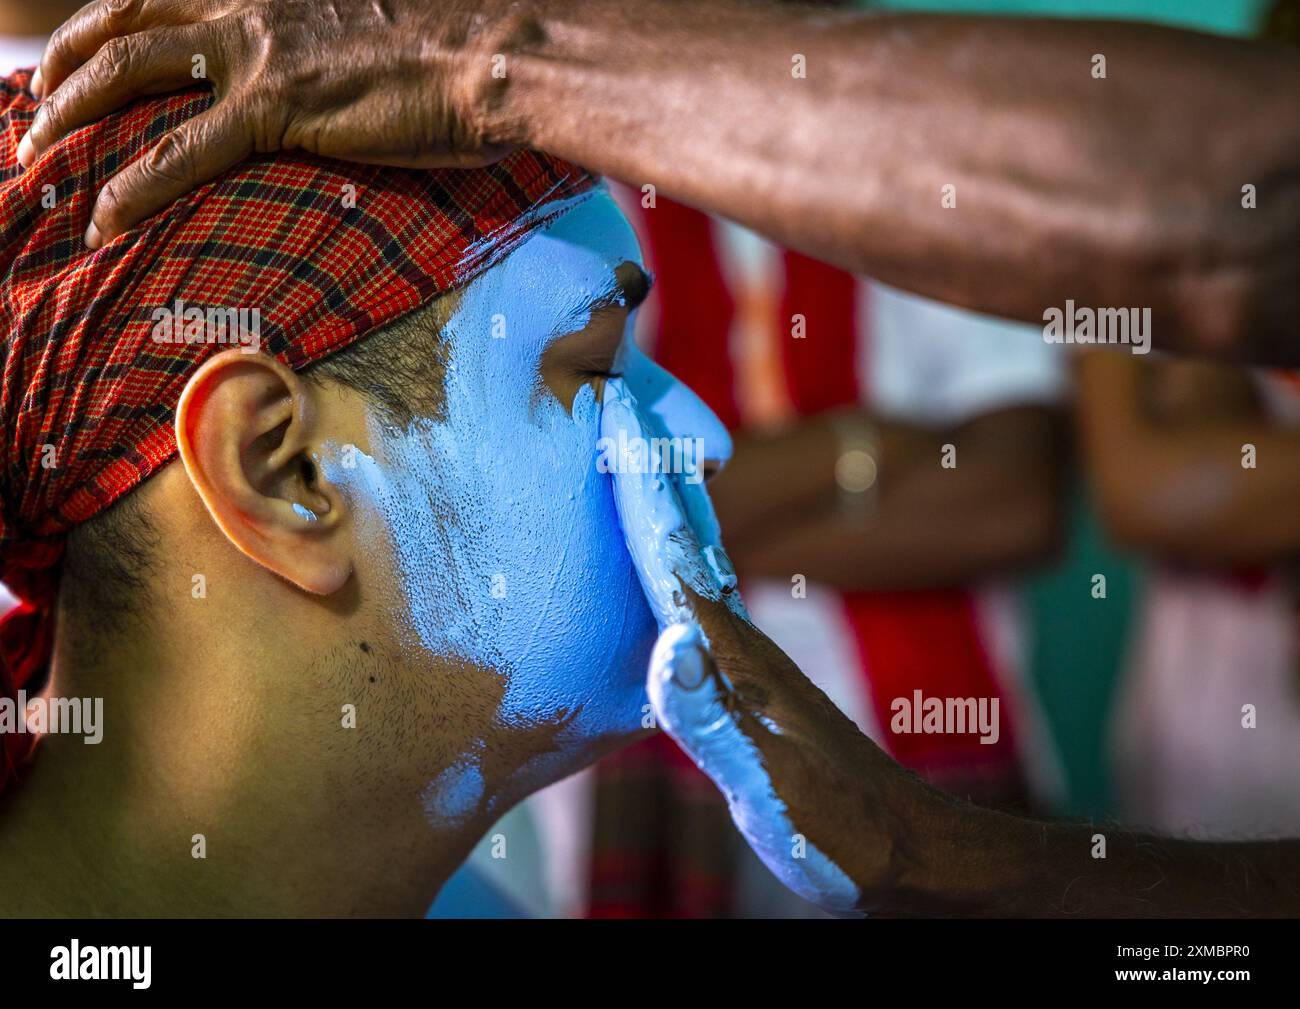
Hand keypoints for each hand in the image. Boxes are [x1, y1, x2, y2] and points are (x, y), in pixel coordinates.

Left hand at [20, 0, 525, 246]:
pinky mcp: (277, 106)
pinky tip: (102, 222)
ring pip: (130, 73)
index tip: (80, 58)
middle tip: (35, 105)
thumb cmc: (455, 53)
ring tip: (36, 154)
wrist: (493, 56)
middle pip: (125, 21)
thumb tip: (324, 74)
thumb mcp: (373, 31)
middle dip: (65, 64)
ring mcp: (258, 52)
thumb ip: (327, 41)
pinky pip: (181, 151)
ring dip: (70, 113)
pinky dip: (132, 187)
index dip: (108, 26)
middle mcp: (250, 4)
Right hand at [601, 379, 933, 915]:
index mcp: (739, 662)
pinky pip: (701, 609)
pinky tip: (668, 579)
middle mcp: (744, 650)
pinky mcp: (755, 691)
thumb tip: (669, 642)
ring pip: (695, 571)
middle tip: (616, 413)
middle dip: (649, 482)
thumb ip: (715, 722)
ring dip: (662, 517)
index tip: (612, 415)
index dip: (641, 491)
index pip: (676, 560)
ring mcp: (753, 667)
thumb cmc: (844, 831)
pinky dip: (676, 572)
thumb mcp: (771, 789)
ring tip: (632, 470)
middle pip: (688, 546)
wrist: (912, 852)